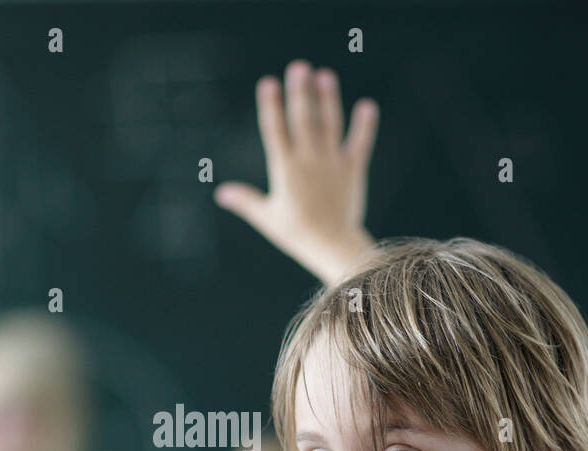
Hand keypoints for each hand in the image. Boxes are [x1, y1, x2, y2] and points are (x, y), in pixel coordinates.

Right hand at [215, 59, 378, 286]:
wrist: (332, 246)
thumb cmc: (296, 234)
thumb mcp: (268, 218)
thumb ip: (246, 201)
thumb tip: (221, 193)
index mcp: (285, 170)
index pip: (275, 131)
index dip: (271, 106)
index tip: (268, 83)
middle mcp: (309, 162)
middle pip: (304, 120)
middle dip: (301, 92)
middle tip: (299, 67)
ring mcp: (332, 164)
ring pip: (330, 126)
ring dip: (328, 100)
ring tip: (325, 76)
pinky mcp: (353, 170)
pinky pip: (360, 144)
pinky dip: (364, 126)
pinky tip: (367, 106)